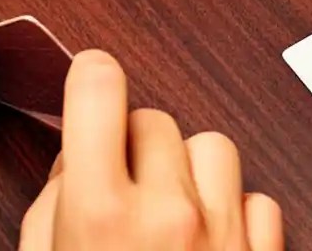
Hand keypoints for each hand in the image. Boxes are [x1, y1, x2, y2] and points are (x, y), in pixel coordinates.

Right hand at [19, 51, 283, 250]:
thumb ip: (54, 205)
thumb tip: (77, 157)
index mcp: (102, 216)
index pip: (98, 91)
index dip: (91, 78)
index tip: (91, 79)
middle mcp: (169, 216)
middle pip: (155, 120)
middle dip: (133, 146)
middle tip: (120, 193)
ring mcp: (223, 234)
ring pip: (212, 147)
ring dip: (190, 172)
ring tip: (169, 219)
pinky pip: (257, 200)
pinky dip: (235, 213)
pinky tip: (208, 243)